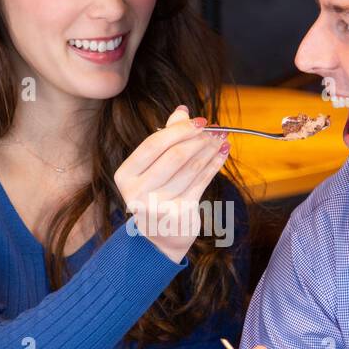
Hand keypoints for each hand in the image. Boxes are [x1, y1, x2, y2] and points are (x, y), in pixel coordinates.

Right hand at [114, 105, 229, 263]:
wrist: (159, 237)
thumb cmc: (155, 194)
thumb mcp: (152, 168)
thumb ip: (165, 139)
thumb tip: (182, 111)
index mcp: (125, 175)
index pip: (153, 144)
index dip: (180, 130)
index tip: (201, 120)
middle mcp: (138, 192)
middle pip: (175, 156)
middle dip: (199, 139)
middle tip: (215, 129)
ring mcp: (158, 206)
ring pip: (191, 169)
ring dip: (210, 150)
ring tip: (221, 138)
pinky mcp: (179, 215)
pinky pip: (202, 183)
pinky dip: (214, 165)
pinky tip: (222, 153)